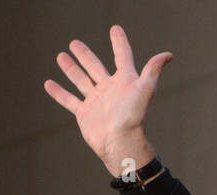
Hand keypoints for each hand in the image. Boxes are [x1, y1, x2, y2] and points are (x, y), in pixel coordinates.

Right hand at [43, 24, 172, 176]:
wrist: (121, 142)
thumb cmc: (134, 115)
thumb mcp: (145, 89)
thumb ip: (153, 70)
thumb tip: (168, 55)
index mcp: (124, 81)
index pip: (122, 56)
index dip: (119, 42)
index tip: (115, 29)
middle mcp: (110, 90)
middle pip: (95, 67)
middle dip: (85, 55)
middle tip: (74, 42)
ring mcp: (96, 101)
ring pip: (81, 80)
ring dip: (71, 69)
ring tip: (61, 56)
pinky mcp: (85, 113)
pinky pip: (69, 100)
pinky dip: (59, 92)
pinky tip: (48, 83)